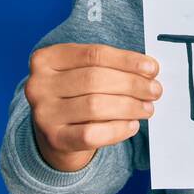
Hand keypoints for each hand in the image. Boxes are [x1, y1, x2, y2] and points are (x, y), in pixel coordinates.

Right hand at [25, 43, 162, 171]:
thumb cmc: (76, 96)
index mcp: (46, 59)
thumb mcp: (83, 73)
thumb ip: (110, 67)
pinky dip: (117, 129)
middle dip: (131, 84)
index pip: (93, 54)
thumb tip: (148, 70)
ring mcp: (43, 113)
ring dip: (129, 106)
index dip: (127, 60)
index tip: (152, 68)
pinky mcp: (54, 139)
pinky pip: (92, 134)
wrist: (56, 133)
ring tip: (147, 108)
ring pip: (95, 106)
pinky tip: (132, 125)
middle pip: (94, 79)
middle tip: (155, 90)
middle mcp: (38, 84)